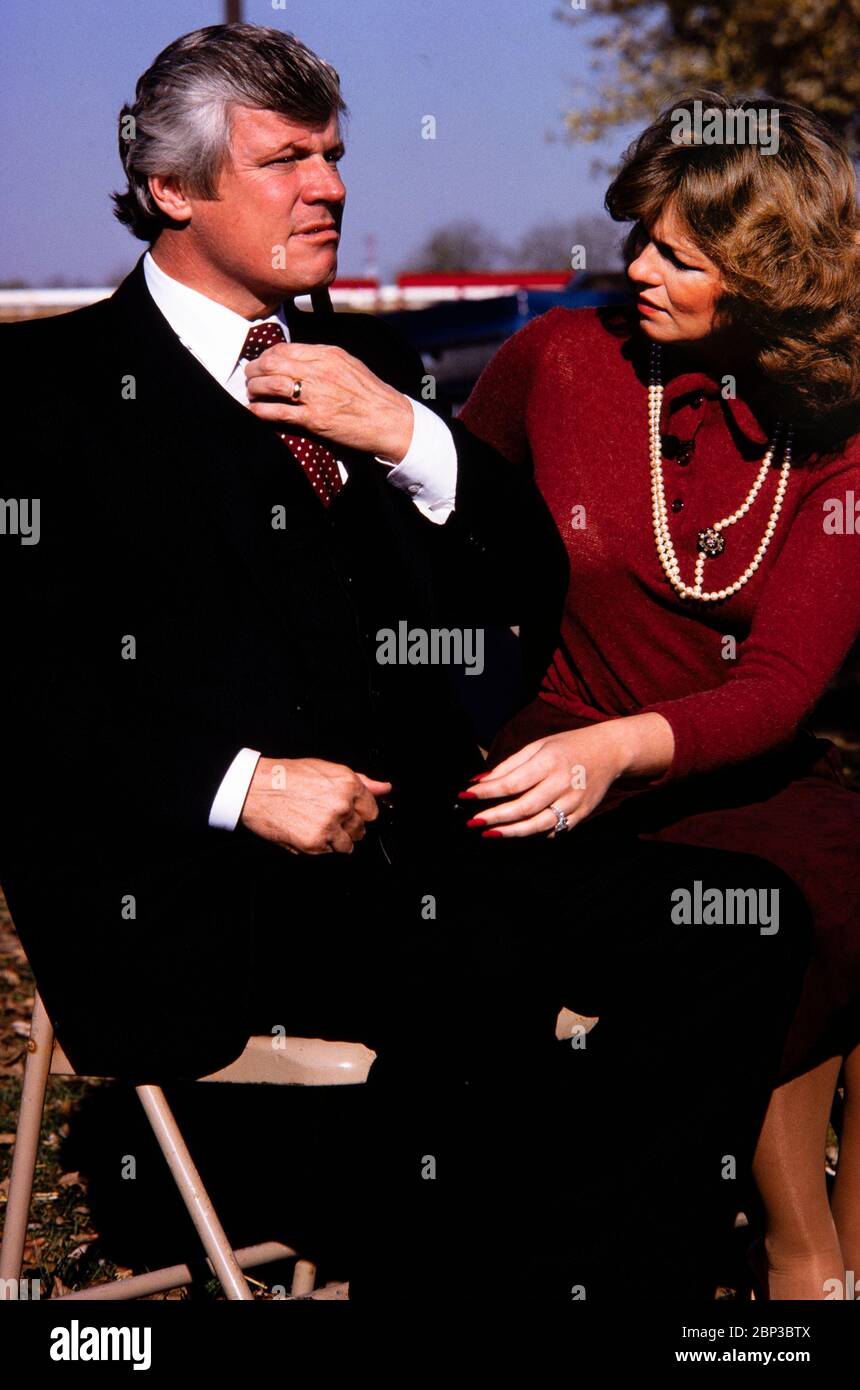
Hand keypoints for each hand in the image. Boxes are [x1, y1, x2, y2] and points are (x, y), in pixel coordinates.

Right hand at [239, 756, 391, 854]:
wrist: (256, 789)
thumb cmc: (288, 777)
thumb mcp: (327, 769)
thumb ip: (361, 781)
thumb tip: (385, 788)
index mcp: (348, 784)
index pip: (372, 810)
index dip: (360, 812)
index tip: (350, 812)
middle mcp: (342, 805)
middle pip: (361, 828)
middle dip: (348, 825)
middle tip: (326, 816)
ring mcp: (329, 826)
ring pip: (348, 843)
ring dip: (336, 839)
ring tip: (316, 824)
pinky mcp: (315, 843)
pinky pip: (328, 852)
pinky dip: (320, 846)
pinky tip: (306, 830)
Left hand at [245, 343, 413, 461]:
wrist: (391, 421)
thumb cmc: (372, 396)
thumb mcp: (350, 366)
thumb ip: (324, 360)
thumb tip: (297, 360)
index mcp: (329, 354)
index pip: (285, 348)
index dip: (266, 355)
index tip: (261, 363)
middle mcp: (320, 371)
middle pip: (272, 363)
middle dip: (254, 370)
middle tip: (249, 377)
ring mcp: (317, 395)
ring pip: (270, 384)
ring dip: (254, 389)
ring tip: (250, 393)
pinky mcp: (315, 419)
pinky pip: (278, 412)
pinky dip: (260, 410)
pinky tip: (254, 410)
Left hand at [458, 724, 629, 838]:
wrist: (610, 751)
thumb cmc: (568, 746)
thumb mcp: (538, 746)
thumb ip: (509, 765)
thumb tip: (480, 781)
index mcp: (548, 762)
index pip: (512, 782)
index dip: (487, 792)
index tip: (465, 796)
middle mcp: (562, 783)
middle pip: (524, 807)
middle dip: (495, 816)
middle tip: (473, 822)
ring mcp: (574, 801)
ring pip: (539, 824)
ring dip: (512, 831)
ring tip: (490, 833)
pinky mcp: (583, 814)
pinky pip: (555, 830)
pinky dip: (535, 833)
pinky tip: (518, 832)